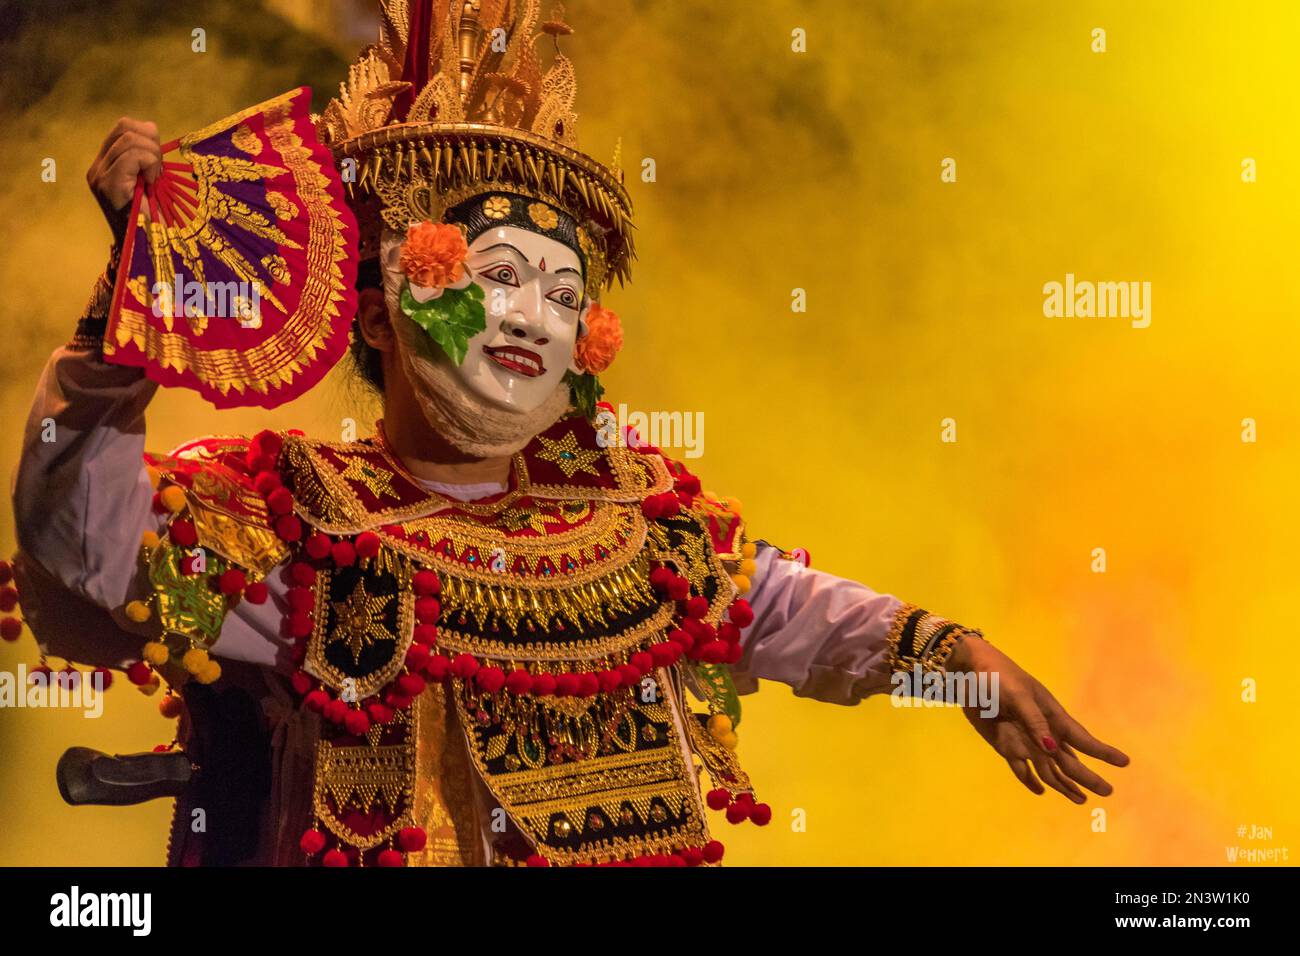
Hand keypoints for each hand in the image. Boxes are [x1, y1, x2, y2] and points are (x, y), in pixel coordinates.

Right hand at [86, 117, 161, 243]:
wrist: (146, 250)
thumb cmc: (154, 218)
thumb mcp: (151, 181)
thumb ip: (147, 155)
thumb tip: (151, 126)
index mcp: (106, 163)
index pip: (123, 127)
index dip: (148, 134)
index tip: (159, 161)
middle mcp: (97, 168)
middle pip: (126, 127)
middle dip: (152, 144)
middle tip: (159, 172)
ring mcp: (99, 176)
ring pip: (130, 139)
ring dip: (153, 157)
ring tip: (155, 181)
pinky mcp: (107, 185)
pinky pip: (132, 156)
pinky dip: (149, 165)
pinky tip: (152, 184)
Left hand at [946, 635, 1129, 802]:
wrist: (968, 672)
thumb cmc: (997, 676)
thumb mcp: (1017, 695)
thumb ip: (1034, 721)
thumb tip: (1052, 748)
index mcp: (1051, 715)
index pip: (1081, 738)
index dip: (1102, 751)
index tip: (1124, 762)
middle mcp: (1041, 731)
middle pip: (1068, 758)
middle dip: (1087, 775)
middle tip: (1107, 791)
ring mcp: (1024, 740)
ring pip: (1048, 767)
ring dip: (1063, 784)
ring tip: (1080, 800)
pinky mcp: (1005, 745)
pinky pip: (1021, 767)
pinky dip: (1029, 780)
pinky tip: (1040, 791)